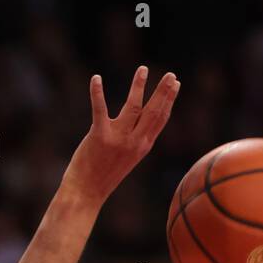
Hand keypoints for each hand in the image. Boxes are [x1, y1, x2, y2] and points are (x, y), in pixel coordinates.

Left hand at [64, 66, 178, 205]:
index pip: (160, 120)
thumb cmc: (104, 175)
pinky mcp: (99, 136)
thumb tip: (141, 123)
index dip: (169, 101)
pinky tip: (96, 78)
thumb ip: (135, 140)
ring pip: (133, 107)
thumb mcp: (127, 158)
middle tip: (171, 74)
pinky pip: (100, 110)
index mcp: (143, 147)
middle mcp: (134, 142)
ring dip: (139, 86)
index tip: (176, 84)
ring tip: (143, 69)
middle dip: (163, 91)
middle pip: (153, 112)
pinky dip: (97, 92)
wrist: (87, 193)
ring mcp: (118, 139)